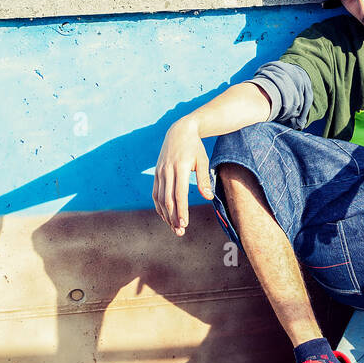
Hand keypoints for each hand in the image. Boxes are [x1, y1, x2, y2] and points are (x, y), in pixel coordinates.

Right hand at [152, 118, 213, 236]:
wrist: (179, 130)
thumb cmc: (195, 147)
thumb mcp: (203, 160)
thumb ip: (205, 179)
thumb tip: (208, 197)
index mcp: (180, 167)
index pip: (179, 194)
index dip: (181, 210)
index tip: (184, 224)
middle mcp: (167, 170)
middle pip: (168, 199)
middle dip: (173, 217)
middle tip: (180, 232)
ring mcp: (160, 172)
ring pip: (159, 198)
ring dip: (165, 214)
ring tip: (174, 227)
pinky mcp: (156, 173)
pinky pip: (155, 193)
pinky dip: (159, 206)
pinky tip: (165, 216)